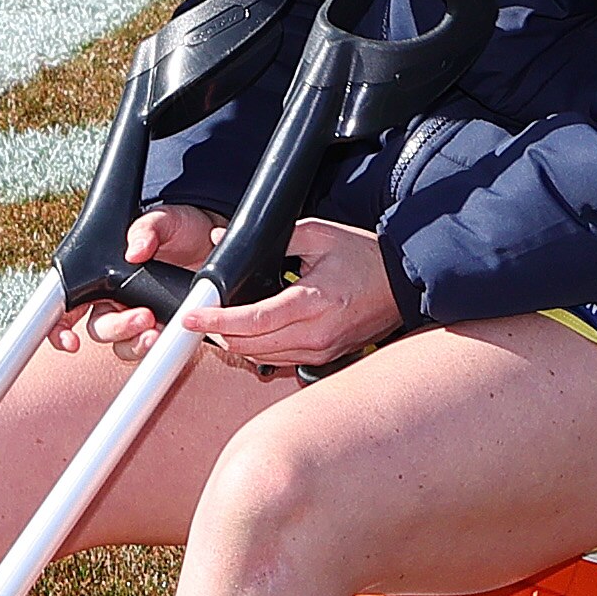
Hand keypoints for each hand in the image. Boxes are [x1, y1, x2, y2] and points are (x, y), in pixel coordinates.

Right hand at [64, 204, 219, 351]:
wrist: (211, 235)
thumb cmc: (179, 228)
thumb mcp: (163, 220)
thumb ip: (146, 230)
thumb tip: (135, 251)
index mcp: (103, 278)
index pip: (70, 306)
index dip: (61, 328)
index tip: (70, 340)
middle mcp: (116, 302)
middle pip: (100, 329)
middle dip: (118, 328)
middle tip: (143, 317)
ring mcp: (140, 317)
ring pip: (125, 345)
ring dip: (138, 343)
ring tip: (157, 332)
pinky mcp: (166, 327)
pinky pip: (156, 348)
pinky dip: (162, 347)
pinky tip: (173, 336)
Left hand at [194, 216, 399, 372]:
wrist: (404, 282)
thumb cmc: (365, 256)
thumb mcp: (318, 234)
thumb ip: (270, 238)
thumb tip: (225, 239)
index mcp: (314, 301)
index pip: (254, 320)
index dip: (217, 320)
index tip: (192, 317)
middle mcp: (318, 333)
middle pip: (253, 346)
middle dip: (220, 334)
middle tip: (200, 319)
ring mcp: (323, 350)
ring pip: (265, 357)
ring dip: (238, 344)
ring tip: (219, 326)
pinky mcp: (327, 358)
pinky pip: (283, 360)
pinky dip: (261, 350)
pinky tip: (249, 335)